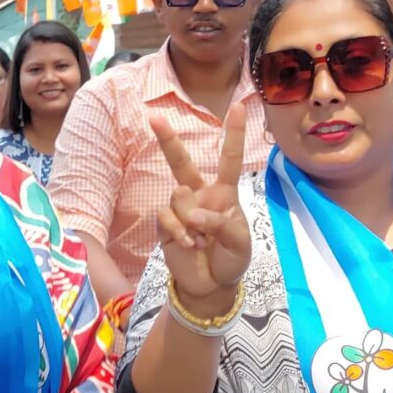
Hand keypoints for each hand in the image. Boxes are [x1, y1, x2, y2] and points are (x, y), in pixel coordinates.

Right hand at [148, 96, 254, 303]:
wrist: (211, 286)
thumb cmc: (231, 259)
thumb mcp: (239, 242)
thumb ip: (221, 224)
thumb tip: (194, 215)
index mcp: (223, 194)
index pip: (228, 160)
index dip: (232, 134)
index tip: (235, 106)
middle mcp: (199, 195)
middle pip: (182, 163)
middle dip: (168, 140)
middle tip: (153, 117)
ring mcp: (180, 209)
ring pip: (177, 196)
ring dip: (191, 220)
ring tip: (201, 241)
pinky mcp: (164, 225)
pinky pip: (167, 218)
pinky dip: (179, 232)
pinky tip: (190, 245)